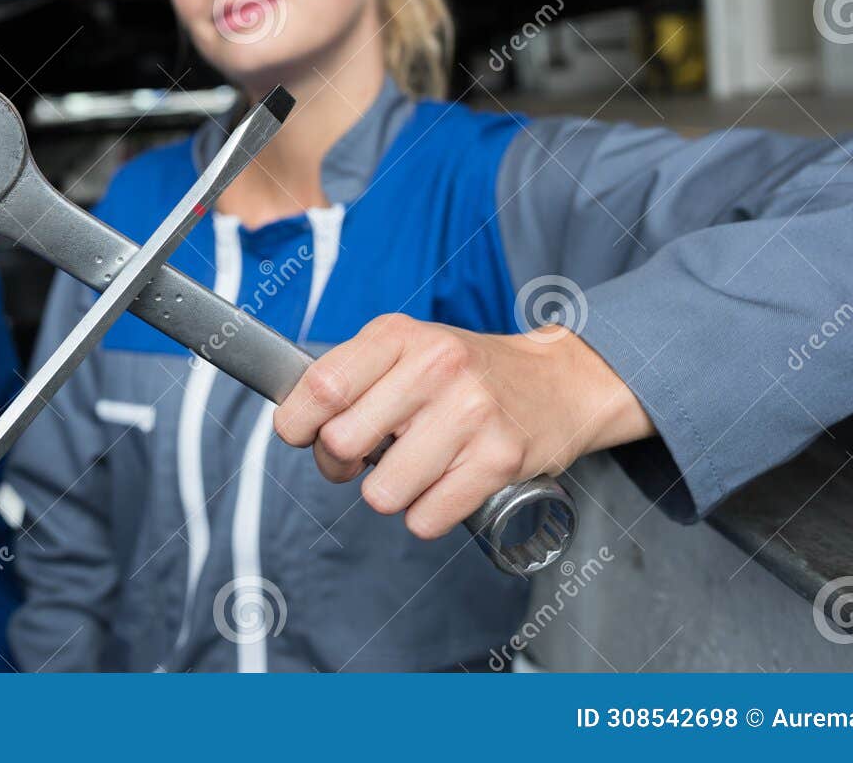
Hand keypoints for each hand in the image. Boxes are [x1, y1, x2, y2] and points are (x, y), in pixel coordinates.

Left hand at [272, 313, 652, 539]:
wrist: (558, 382)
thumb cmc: (464, 371)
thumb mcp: (405, 348)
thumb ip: (350, 374)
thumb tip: (295, 422)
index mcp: (398, 335)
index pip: (320, 386)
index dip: (296, 423)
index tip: (303, 435)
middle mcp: (436, 367)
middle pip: (342, 443)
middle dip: (338, 464)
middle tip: (362, 457)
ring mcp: (471, 412)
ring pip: (381, 492)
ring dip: (388, 493)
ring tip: (410, 469)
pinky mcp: (501, 459)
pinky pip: (427, 518)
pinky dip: (426, 515)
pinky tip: (443, 486)